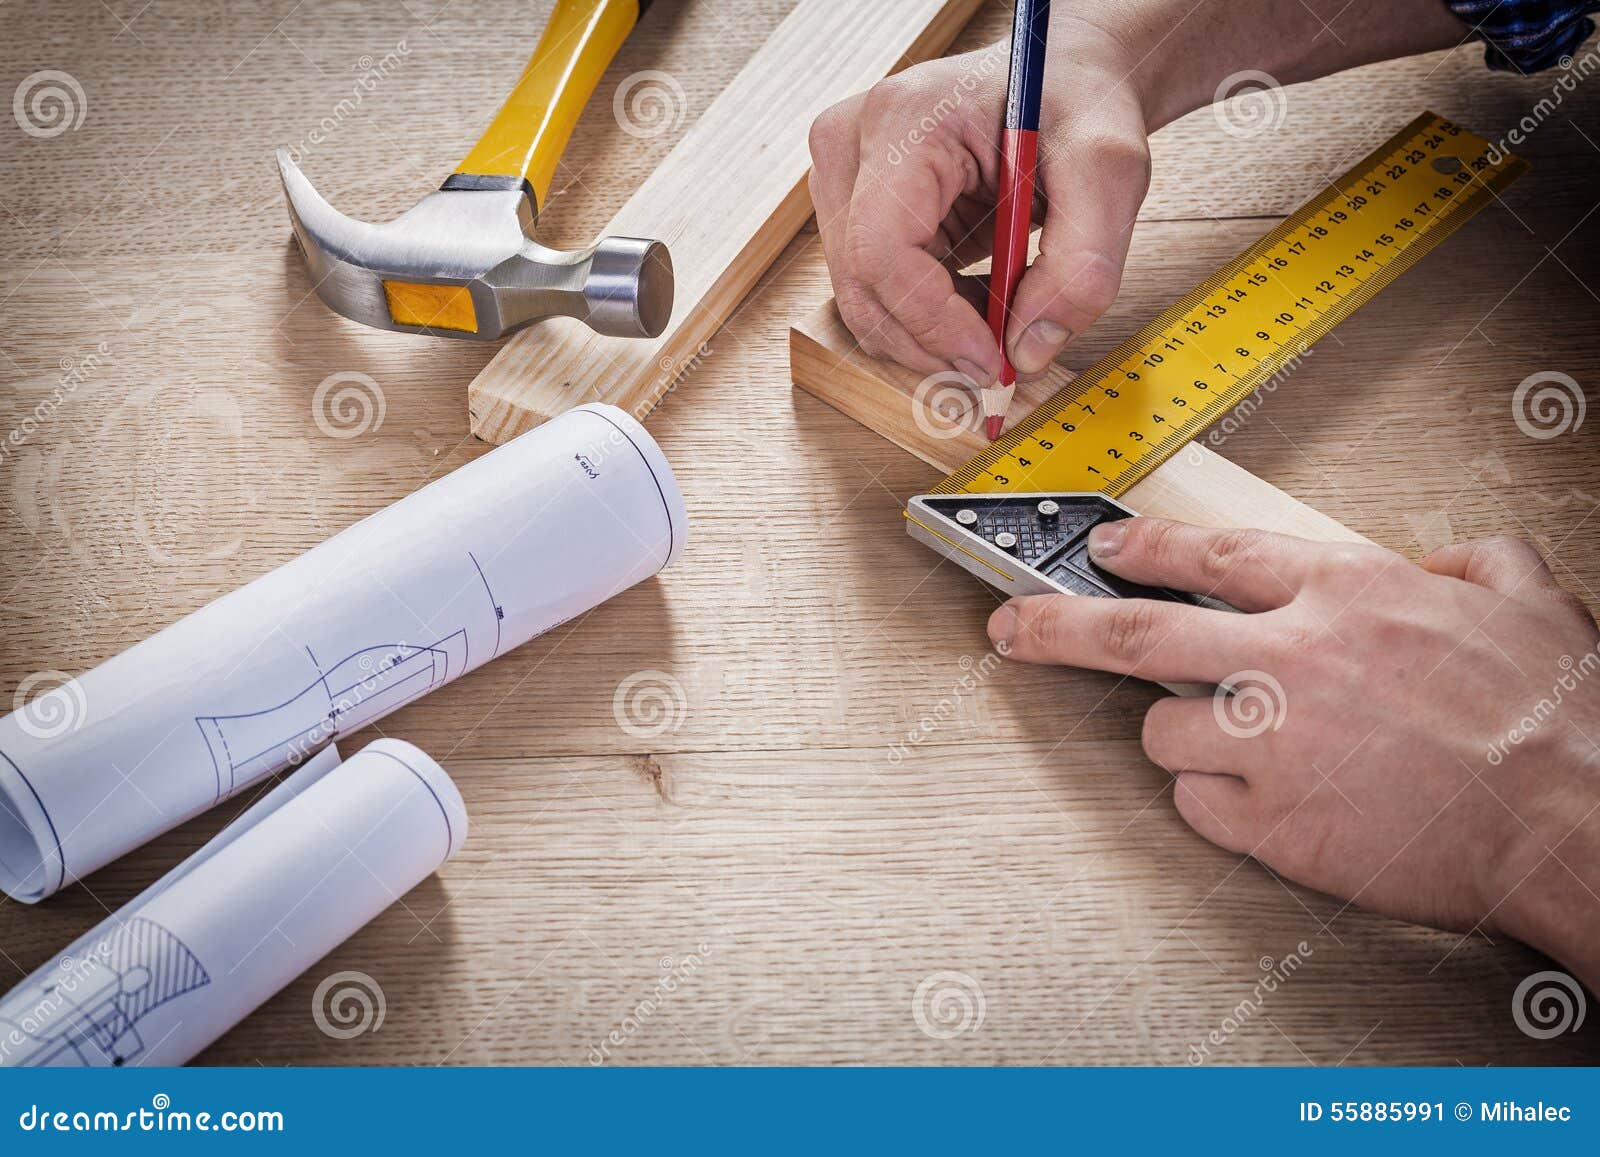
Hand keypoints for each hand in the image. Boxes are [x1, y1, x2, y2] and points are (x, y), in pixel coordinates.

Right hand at [807, 21, 1153, 383]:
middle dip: (932, 344)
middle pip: (863, 287)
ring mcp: (843, 180)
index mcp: (904, 120)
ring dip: (932, 335)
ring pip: (865, 302)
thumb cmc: (1079, 104)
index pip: (882, 249)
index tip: (992, 360)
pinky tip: (978, 301)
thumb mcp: (1109, 172)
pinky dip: (929, 320)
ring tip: (1001, 317)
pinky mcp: (852, 211)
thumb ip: (1082, 266)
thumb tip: (1029, 351)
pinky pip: (878, 295)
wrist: (1062, 79)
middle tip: (1001, 366)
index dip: (931, 322)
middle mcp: (852, 146)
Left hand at [986, 519, 1599, 987]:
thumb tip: (1436, 560)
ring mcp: (1272, 741)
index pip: (1205, 553)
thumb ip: (1464, 562)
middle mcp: (1292, 657)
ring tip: (1226, 741)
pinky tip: (1260, 799)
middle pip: (1132, 634)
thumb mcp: (1522, 595)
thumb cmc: (1551, 717)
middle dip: (1053, 624)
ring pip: (1161, 730)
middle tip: (1011, 624)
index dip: (1137, 548)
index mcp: (1345, 591)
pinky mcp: (1274, 821)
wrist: (1571, 817)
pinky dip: (1215, 800)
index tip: (1100, 548)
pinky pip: (1198, 804)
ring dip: (1177, 733)